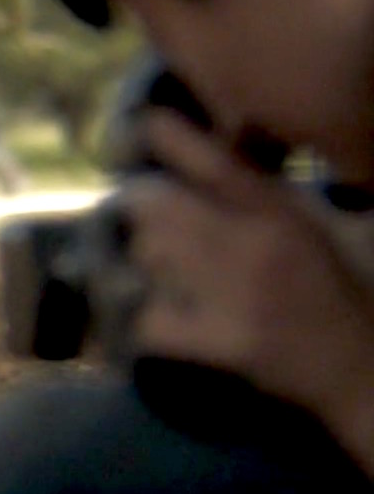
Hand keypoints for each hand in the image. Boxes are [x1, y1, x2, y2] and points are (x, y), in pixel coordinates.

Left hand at [121, 110, 373, 474]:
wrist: (361, 364)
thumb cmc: (334, 286)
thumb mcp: (309, 222)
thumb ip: (259, 188)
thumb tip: (206, 147)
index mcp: (279, 210)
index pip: (211, 160)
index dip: (164, 136)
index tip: (141, 129)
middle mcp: (255, 244)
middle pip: (155, 205)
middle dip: (141, 209)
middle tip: (145, 219)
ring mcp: (237, 296)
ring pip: (147, 256)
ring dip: (143, 261)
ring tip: (160, 269)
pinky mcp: (223, 342)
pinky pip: (151, 319)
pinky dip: (149, 321)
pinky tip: (165, 320)